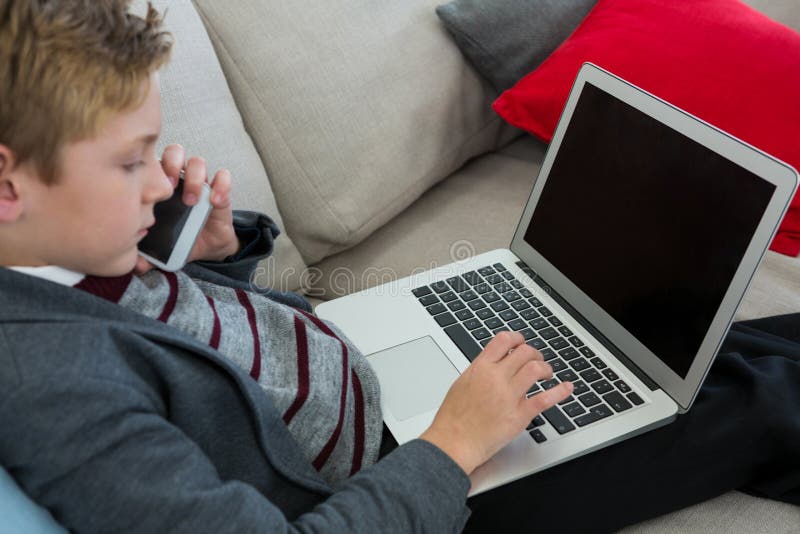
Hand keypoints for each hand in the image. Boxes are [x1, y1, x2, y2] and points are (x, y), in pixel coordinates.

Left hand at [135, 145, 238, 273]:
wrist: (208, 247)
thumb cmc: (181, 239)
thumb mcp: (163, 247)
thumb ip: (149, 254)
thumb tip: (138, 265)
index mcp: (160, 186)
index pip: (151, 162)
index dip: (149, 168)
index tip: (149, 189)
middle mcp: (180, 178)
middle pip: (174, 152)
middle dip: (171, 164)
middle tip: (170, 187)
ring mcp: (201, 183)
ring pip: (197, 161)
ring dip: (193, 177)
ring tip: (190, 200)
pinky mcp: (221, 191)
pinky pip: (224, 176)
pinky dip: (221, 185)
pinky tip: (215, 201)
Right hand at [419, 331, 572, 475]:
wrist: (453, 442)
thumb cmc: (453, 419)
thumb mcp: (461, 384)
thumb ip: (478, 372)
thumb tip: (491, 364)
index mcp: (480, 368)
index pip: (503, 341)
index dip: (517, 338)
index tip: (522, 343)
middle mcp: (496, 378)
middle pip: (524, 352)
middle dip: (534, 353)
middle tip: (537, 360)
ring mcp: (509, 396)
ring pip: (536, 369)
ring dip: (546, 368)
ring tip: (547, 373)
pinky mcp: (519, 415)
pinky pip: (545, 398)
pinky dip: (559, 391)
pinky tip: (566, 387)